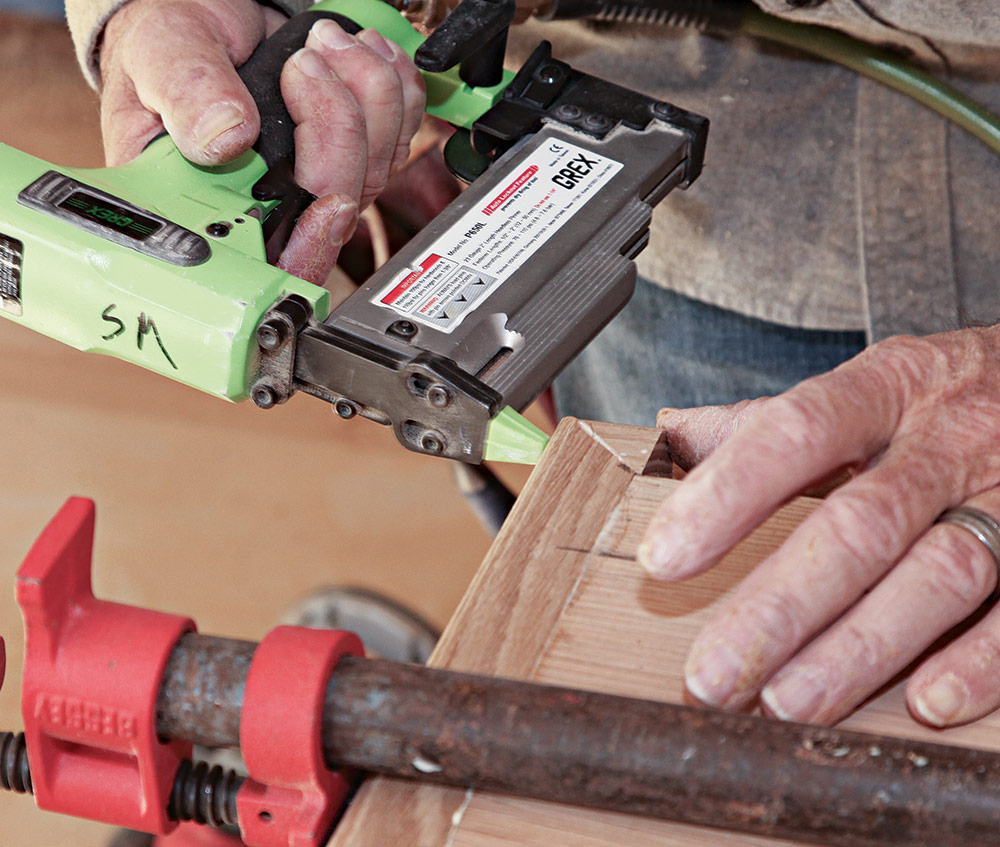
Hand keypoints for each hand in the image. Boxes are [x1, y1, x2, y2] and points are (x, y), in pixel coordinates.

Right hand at [99, 0, 425, 284]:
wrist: (208, 13)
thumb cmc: (171, 42)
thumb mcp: (157, 52)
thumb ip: (185, 91)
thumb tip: (227, 137)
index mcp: (207, 202)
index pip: (266, 263)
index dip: (309, 249)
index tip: (329, 203)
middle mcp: (266, 202)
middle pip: (333, 204)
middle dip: (339, 125)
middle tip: (307, 63)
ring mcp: (313, 181)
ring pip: (374, 171)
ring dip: (371, 97)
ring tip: (328, 43)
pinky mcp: (348, 153)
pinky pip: (397, 140)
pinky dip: (397, 93)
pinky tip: (368, 56)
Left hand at [638, 326, 999, 727]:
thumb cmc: (944, 395)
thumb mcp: (868, 382)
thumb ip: (772, 418)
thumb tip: (672, 438)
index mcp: (887, 385)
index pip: (795, 431)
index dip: (726, 495)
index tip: (663, 559)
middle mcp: (951, 437)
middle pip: (860, 526)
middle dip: (779, 606)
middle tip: (712, 674)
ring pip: (939, 576)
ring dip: (861, 649)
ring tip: (788, 704)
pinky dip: (981, 662)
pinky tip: (926, 704)